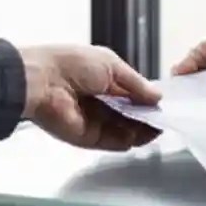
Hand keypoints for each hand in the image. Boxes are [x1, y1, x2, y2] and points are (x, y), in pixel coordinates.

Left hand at [20, 45, 161, 150]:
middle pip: (128, 114)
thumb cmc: (72, 64)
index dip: (146, 99)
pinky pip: (110, 141)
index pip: (129, 93)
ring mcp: (92, 120)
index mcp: (102, 79)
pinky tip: (140, 137)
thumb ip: (136, 83)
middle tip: (163, 119)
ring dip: (140, 130)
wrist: (42, 81)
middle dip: (146, 116)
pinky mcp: (85, 137)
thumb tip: (157, 96)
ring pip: (122, 130)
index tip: (163, 104)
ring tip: (156, 128)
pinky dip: (126, 141)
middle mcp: (97, 100)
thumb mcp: (112, 65)